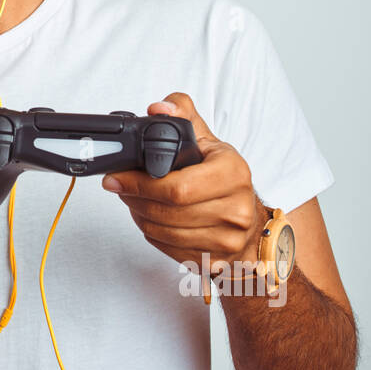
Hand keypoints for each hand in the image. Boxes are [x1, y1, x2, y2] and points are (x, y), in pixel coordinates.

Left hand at [101, 93, 266, 280]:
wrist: (252, 223)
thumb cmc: (226, 179)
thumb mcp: (209, 142)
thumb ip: (183, 116)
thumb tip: (159, 108)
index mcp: (233, 173)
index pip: (178, 187)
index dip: (140, 183)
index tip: (118, 177)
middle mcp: (236, 208)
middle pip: (168, 211)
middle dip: (134, 198)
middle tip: (119, 187)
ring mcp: (228, 239)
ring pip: (164, 231)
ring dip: (139, 215)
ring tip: (132, 200)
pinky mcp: (216, 261)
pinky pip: (169, 248)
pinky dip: (152, 232)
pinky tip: (149, 218)